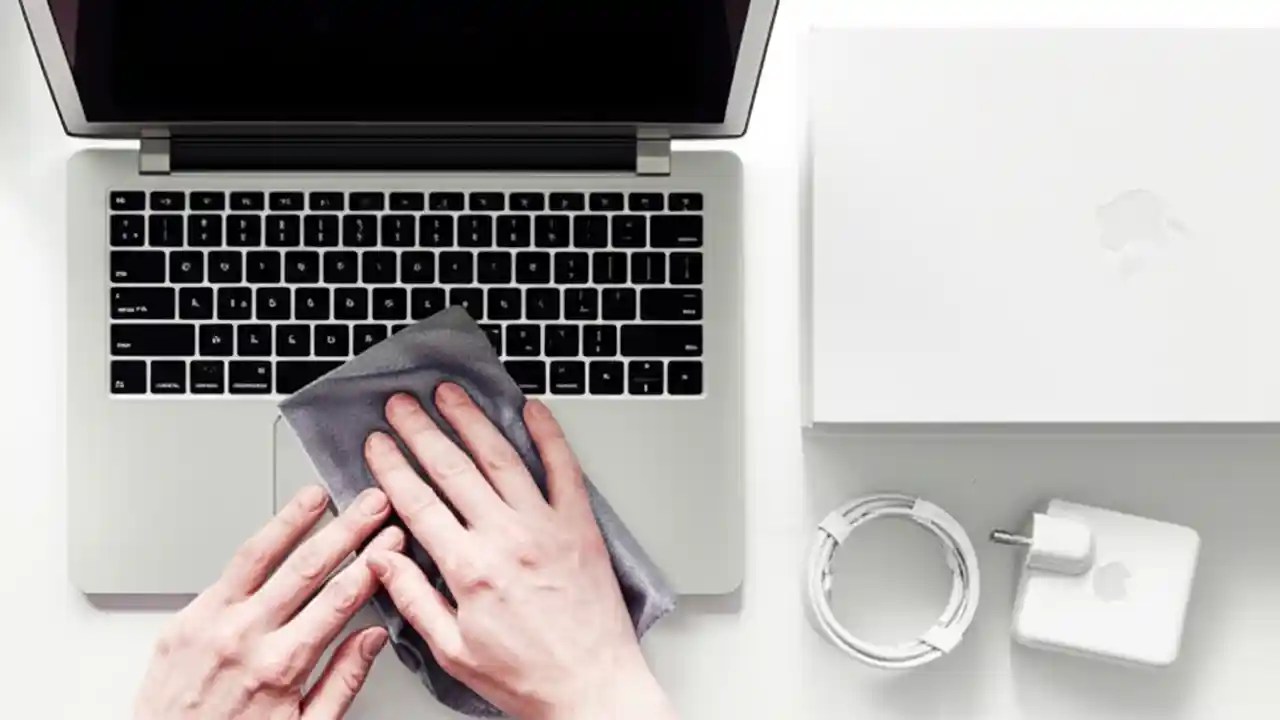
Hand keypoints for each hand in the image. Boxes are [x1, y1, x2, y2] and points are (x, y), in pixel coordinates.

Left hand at [134, 485, 402, 719]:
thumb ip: (342, 680)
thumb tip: (372, 638)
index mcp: (280, 667)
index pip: (340, 597)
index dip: (371, 562)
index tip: (390, 540)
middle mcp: (243, 638)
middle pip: (307, 566)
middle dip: (347, 528)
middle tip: (370, 504)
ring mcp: (208, 624)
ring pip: (258, 556)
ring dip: (293, 521)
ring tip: (317, 496)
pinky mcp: (183, 621)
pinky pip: (224, 575)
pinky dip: (254, 548)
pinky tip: (273, 533)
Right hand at [363, 386, 676, 719]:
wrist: (592, 687)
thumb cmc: (527, 676)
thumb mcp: (452, 650)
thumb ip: (414, 599)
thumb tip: (381, 558)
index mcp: (469, 569)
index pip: (418, 503)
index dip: (392, 467)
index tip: (377, 444)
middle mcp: (507, 538)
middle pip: (453, 469)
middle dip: (421, 431)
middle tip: (401, 405)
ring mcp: (546, 526)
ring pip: (502, 458)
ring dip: (472, 420)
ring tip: (450, 394)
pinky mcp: (580, 525)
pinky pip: (564, 469)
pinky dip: (548, 435)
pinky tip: (532, 409)